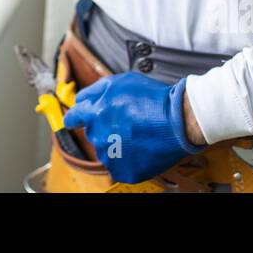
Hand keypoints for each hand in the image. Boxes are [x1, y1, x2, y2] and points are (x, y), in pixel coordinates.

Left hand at [62, 72, 205, 183]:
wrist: (178, 121)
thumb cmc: (152, 99)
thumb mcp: (120, 81)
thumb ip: (95, 90)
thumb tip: (80, 99)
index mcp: (94, 113)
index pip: (73, 117)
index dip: (75, 117)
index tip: (74, 120)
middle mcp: (98, 136)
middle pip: (93, 132)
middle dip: (103, 126)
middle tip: (125, 122)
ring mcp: (111, 156)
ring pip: (105, 149)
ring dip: (115, 143)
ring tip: (136, 135)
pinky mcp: (124, 171)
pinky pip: (118, 165)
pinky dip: (126, 159)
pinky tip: (139, 148)